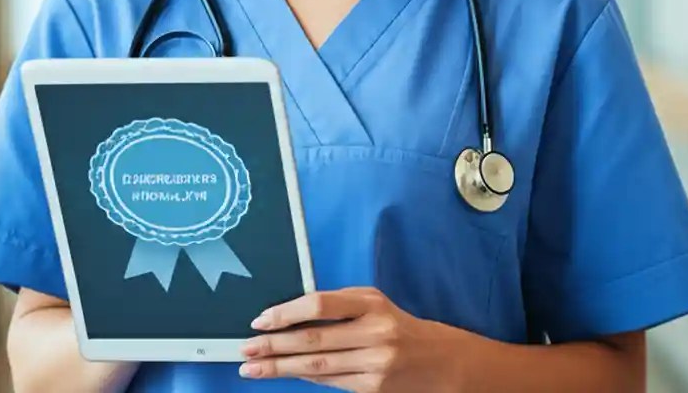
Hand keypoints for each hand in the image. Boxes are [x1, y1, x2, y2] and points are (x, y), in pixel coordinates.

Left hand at [238, 287, 472, 391]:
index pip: (320, 304)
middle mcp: (374, 333)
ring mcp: (374, 364)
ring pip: (317, 366)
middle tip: (245, 349)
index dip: (286, 312)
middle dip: (274, 345)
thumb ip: (337, 305)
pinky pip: (330, 382)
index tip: (261, 320)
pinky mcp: (372, 389)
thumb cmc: (398, 326)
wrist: (441, 362)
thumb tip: (289, 317)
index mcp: (371, 303)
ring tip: (253, 367)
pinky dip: (304, 377)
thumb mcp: (373, 303)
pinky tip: (285, 374)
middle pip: (313, 339)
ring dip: (280, 367)